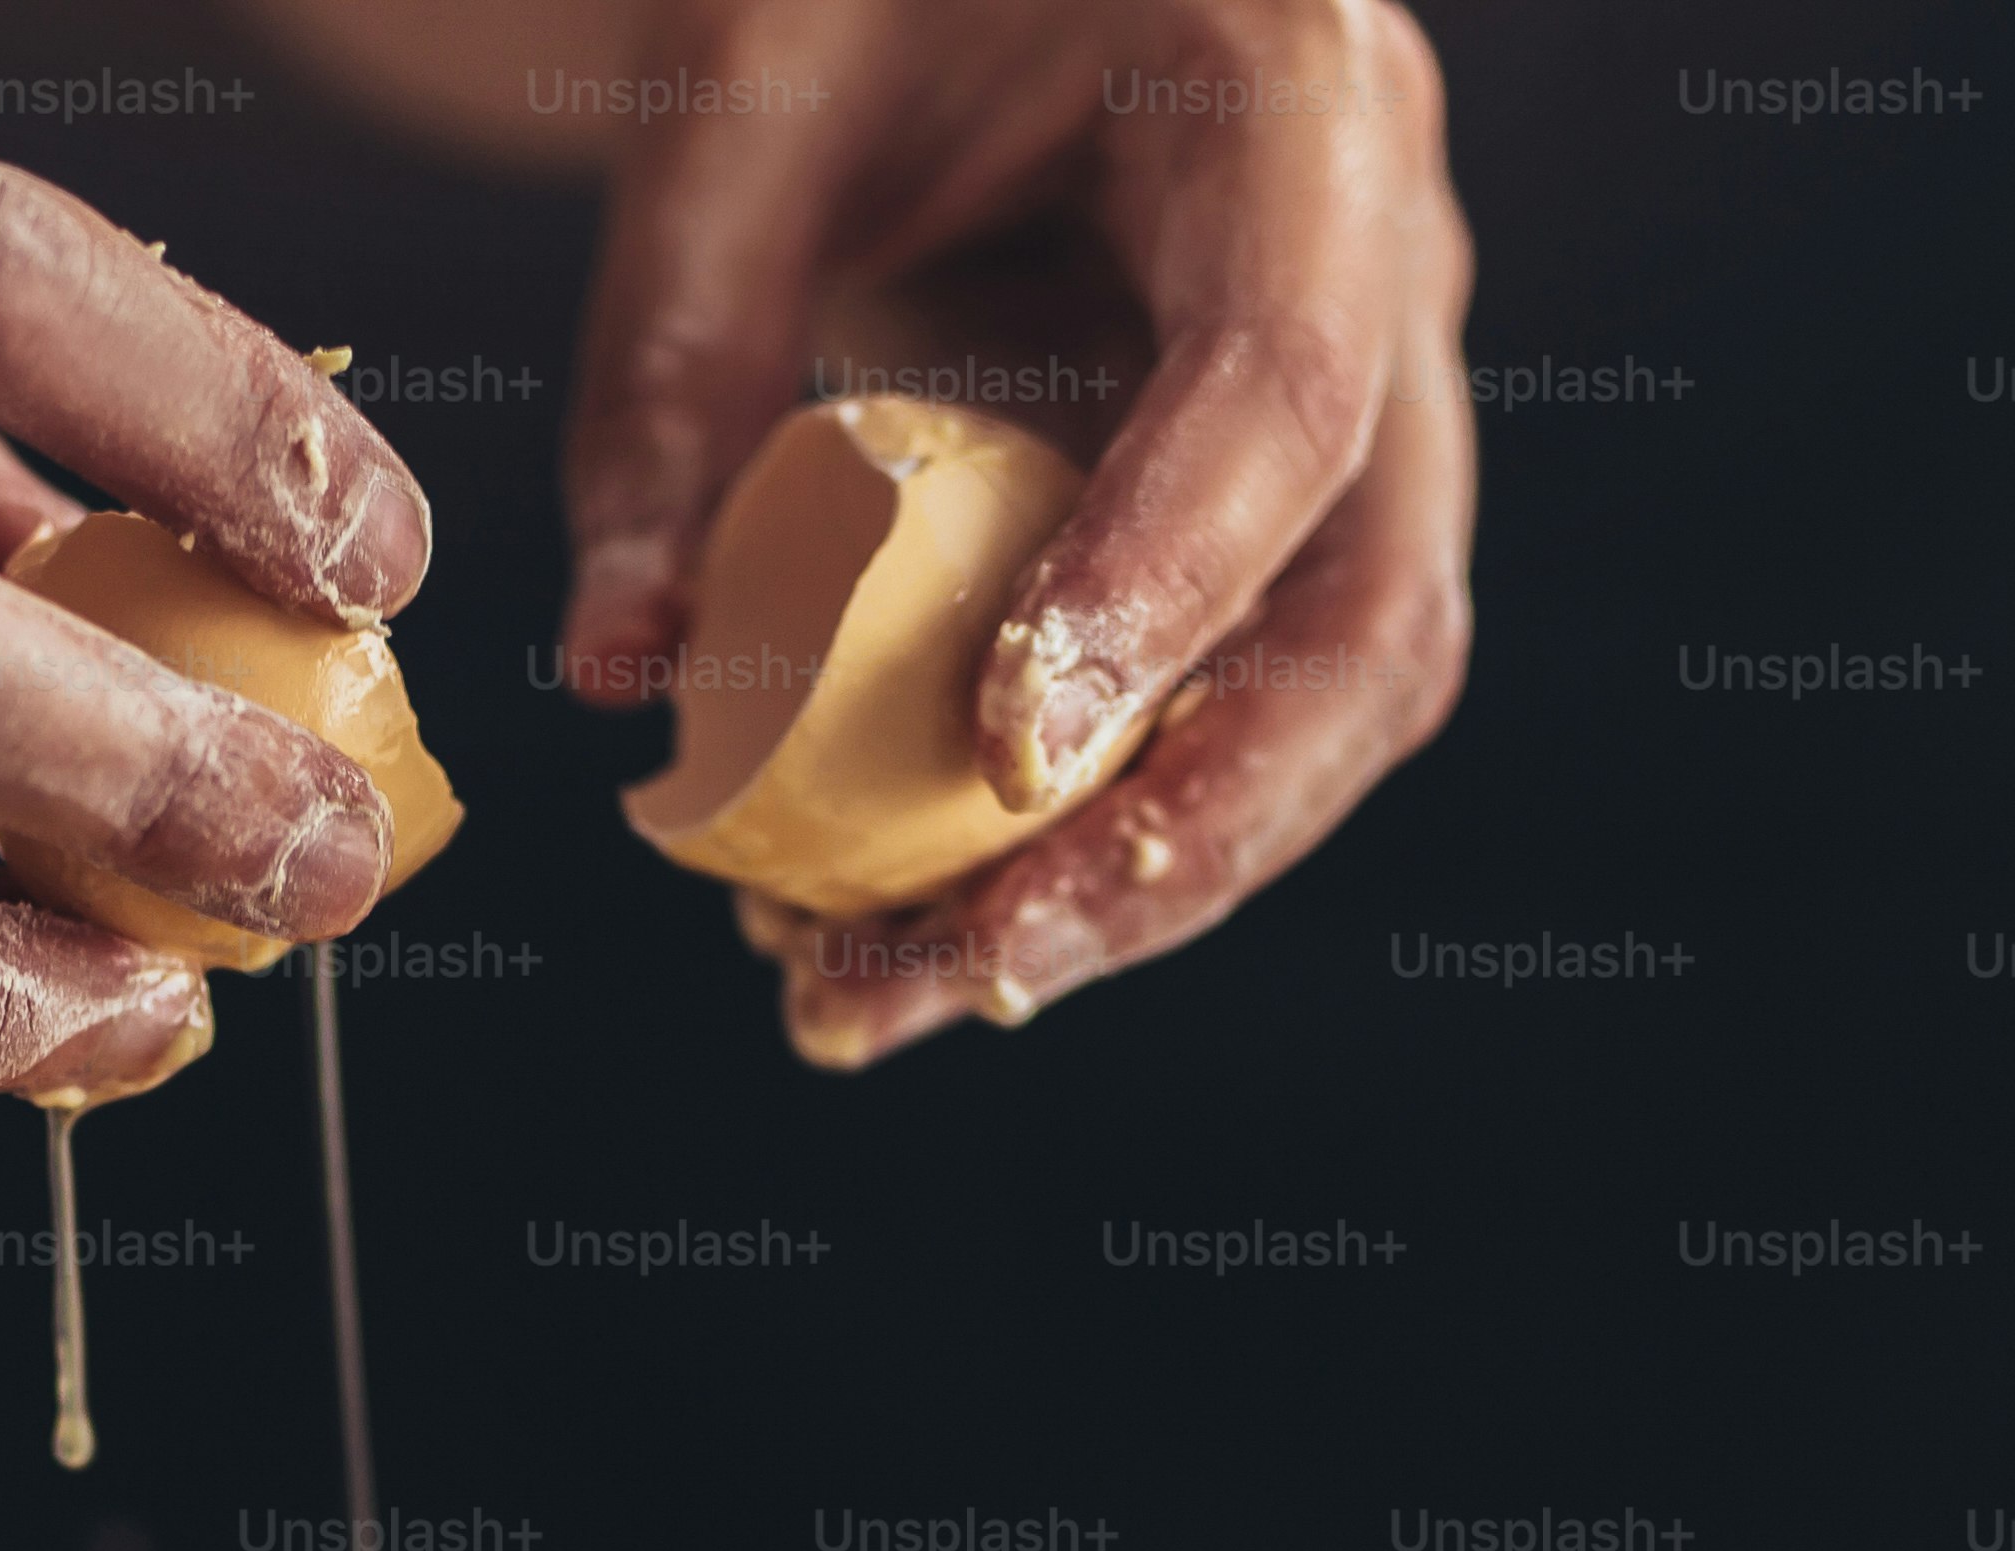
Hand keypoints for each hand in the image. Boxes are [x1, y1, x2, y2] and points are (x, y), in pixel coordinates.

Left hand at [553, 0, 1473, 1062]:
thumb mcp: (730, 107)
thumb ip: (672, 371)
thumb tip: (625, 677)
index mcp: (1291, 93)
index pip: (1280, 392)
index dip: (1159, 594)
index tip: (1004, 768)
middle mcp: (1389, 247)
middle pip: (1370, 614)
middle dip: (1171, 841)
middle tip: (957, 982)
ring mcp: (1375, 375)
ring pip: (1334, 698)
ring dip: (1130, 883)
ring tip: (889, 992)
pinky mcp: (1297, 482)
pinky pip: (1245, 693)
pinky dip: (1095, 823)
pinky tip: (914, 918)